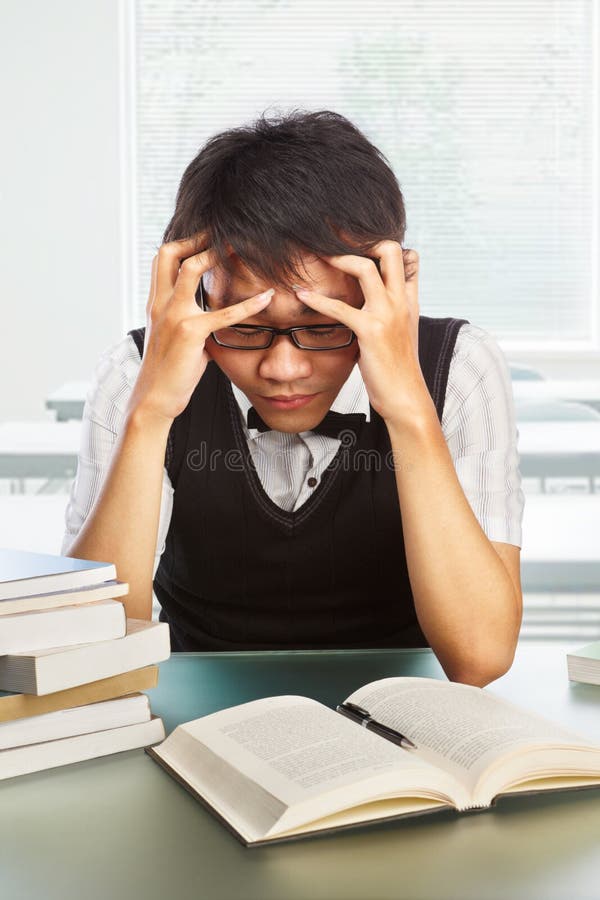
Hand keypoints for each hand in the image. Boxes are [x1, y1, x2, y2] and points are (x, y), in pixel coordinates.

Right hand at [127, 234, 272, 423]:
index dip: (184, 242)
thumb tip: (213, 314)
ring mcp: (174, 316)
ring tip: (238, 247)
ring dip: (214, 254)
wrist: (154, 398)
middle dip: (195, 237)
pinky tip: (267, 298)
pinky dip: (249, 304)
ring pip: (190, 269)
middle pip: (169, 253)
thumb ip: (191, 320)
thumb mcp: (175, 339)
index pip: (163, 260)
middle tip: (221, 231)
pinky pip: (223, 313)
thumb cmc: (169, 371)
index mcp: (157, 304)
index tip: (206, 236)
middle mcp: (161, 304)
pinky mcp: (191, 333)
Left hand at [294, 241, 431, 424]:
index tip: (355, 239)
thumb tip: (386, 295)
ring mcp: (387, 314)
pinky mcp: (370, 331)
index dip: (382, 243)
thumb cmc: (399, 365)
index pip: (408, 256)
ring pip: (365, 268)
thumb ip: (398, 306)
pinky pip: (340, 307)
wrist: (405, 395)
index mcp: (409, 299)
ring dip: (338, 258)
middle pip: (389, 249)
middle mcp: (401, 301)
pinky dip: (318, 299)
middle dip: (361, 238)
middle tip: (335, 237)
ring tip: (318, 256)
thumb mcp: (404, 330)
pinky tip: (301, 294)